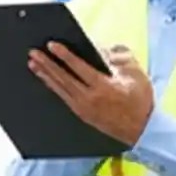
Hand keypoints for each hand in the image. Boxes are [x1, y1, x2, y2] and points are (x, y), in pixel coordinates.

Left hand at [28, 42, 153, 145]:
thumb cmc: (140, 100)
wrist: (142, 130)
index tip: (52, 45)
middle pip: (63, 78)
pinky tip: (46, 79)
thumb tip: (101, 47)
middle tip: (33, 53)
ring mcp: (83, 108)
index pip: (79, 67)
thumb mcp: (136, 74)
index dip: (64, 55)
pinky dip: (53, 87)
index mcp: (103, 87)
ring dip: (45, 75)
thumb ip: (119, 57)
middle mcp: (89, 98)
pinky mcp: (81, 114)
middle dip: (47, 64)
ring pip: (60, 89)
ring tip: (33, 64)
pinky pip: (63, 97)